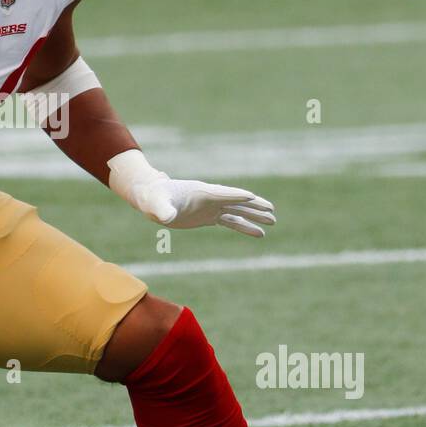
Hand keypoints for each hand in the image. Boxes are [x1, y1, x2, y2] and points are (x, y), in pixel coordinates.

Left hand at [108, 151, 274, 238]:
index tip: (253, 198)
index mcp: (201, 193)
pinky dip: (244, 227)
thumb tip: (167, 218)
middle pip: (237, 201)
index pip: (222, 194)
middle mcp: (210, 198)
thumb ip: (162, 210)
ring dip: (254, 216)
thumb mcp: (156, 204)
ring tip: (273, 222)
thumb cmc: (153, 198)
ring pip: (238, 211)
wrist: (152, 198)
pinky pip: (231, 221)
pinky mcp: (209, 216)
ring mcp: (211, 207)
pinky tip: (258, 233)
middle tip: (272, 211)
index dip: (236, 196)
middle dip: (254, 206)